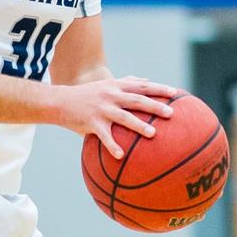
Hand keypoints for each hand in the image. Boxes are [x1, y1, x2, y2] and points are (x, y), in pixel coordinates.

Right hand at [54, 75, 177, 158]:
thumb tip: (146, 80)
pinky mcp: (91, 122)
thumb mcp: (106, 83)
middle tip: (171, 114)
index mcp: (116, 86)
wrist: (60, 101)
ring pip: (123, 117)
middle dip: (155, 106)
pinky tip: (120, 156)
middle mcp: (111, 96)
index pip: (142, 86)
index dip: (159, 88)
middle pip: (137, 100)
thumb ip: (126, 82)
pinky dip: (112, 145)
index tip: (175, 93)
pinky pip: (104, 136)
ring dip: (139, 125)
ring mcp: (101, 109)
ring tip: (153, 134)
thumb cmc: (86, 94)